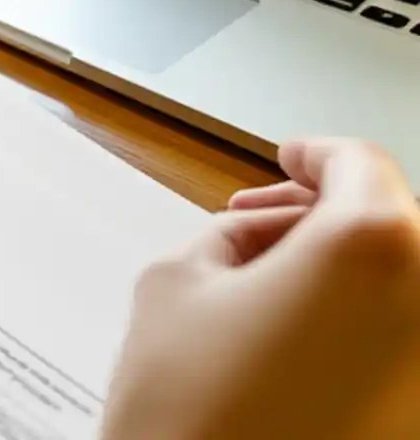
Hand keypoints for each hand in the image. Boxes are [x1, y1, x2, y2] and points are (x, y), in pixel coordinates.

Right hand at [102, 138, 419, 439]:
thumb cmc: (188, 421)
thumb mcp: (172, 285)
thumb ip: (225, 235)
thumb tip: (258, 236)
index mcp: (373, 250)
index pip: (358, 165)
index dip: (313, 154)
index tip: (293, 156)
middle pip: (387, 224)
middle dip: (320, 217)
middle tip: (260, 227)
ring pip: (396, 288)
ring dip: (337, 274)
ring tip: (261, 294)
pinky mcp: (416, 416)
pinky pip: (396, 346)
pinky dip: (356, 330)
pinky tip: (290, 346)